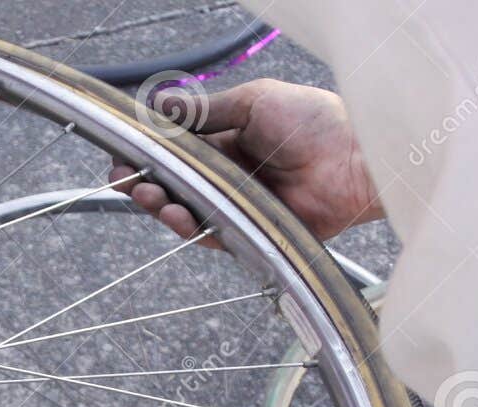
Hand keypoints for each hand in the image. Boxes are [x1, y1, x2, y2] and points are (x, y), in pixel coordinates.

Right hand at [112, 79, 382, 244]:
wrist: (355, 161)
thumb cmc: (316, 123)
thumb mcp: (255, 101)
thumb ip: (206, 109)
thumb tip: (159, 104)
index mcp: (230, 141)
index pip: (178, 151)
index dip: (148, 153)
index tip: (123, 152)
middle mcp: (229, 176)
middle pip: (173, 184)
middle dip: (143, 181)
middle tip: (122, 178)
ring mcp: (235, 206)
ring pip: (184, 210)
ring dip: (158, 204)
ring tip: (144, 194)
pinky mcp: (246, 233)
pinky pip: (207, 233)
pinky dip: (186, 225)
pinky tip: (173, 212)